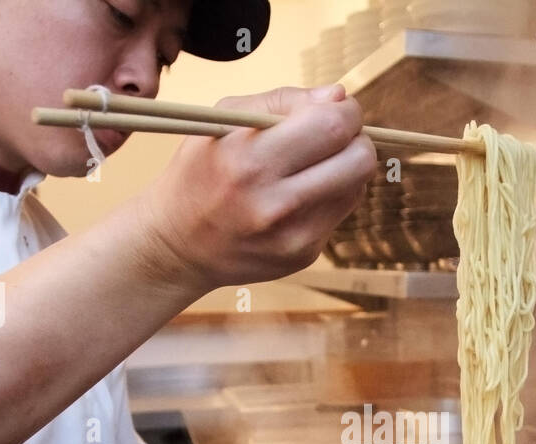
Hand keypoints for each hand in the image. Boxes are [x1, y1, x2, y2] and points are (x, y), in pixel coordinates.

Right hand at [139, 84, 376, 290]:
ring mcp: (292, 235)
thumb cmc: (202, 170)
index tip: (336, 109)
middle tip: (336, 135)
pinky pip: (341, 212)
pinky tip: (303, 192)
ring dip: (346, 167)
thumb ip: (284, 100)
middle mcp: (274, 202)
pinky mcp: (302, 255)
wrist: (177, 245)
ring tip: (315, 164)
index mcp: (250, 159)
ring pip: (357, 186)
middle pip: (358, 159)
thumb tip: (340, 96)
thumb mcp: (225, 119)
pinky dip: (332, 195)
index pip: (332, 125)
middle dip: (357, 138)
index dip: (345, 111)